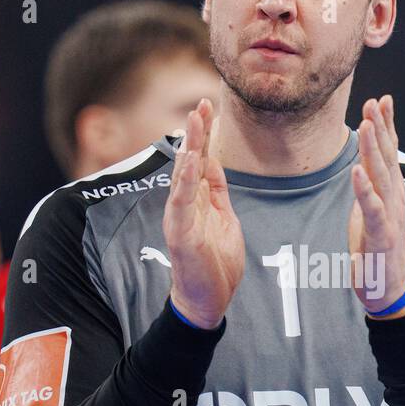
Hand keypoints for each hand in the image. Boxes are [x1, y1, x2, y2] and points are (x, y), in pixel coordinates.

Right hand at [163, 99, 243, 328]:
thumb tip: (212, 163)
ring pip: (183, 175)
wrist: (207, 301)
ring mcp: (180, 217)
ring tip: (194, 122)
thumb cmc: (215, 264)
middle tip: (201, 104)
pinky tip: (190, 158)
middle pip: (190, 161)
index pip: (200, 160)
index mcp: (198, 200)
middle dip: (196, 132)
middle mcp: (185, 204)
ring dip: (189, 147)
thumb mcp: (225, 219)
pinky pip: (181, 201)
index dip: (204, 135)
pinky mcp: (179, 233)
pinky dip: (186, 178)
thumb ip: (217, 192)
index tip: (208, 108)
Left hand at [349, 95, 404, 316]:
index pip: (390, 152)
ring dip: (373, 149)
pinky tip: (357, 172)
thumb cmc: (380, 250)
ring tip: (368, 125)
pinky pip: (372, 208)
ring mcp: (389, 216)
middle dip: (381, 128)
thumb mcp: (374, 210)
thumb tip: (363, 164)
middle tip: (375, 102)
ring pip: (382, 176)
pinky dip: (364, 189)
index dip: (387, 125)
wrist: (392, 289)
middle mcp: (394, 199)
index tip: (382, 100)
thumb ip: (371, 187)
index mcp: (392, 192)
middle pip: (387, 157)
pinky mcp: (380, 235)